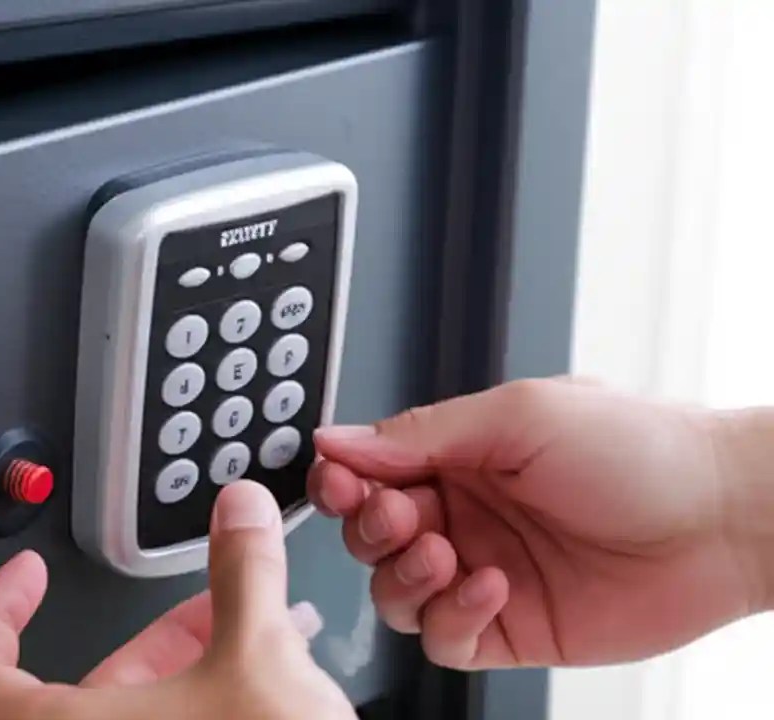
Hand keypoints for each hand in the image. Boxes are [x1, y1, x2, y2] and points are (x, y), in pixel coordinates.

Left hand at [0, 481, 356, 719]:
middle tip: (208, 605)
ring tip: (262, 638)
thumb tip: (240, 515)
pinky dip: (207, 714)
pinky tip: (274, 689)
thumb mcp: (257, 658)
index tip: (26, 578)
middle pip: (84, 690)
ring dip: (197, 673)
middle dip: (160, 636)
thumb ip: (242, 574)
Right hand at [308, 376, 770, 670]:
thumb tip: (337, 439)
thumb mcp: (518, 416)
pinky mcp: (510, 628)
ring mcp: (483, 572)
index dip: (343, 480)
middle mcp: (465, 514)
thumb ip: (420, 433)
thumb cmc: (640, 449)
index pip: (369, 472)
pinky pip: (444, 639)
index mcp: (459, 455)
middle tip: (401, 517)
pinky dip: (449, 618)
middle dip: (371, 528)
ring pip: (395, 593)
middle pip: (371, 535)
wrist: (724, 516)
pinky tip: (486, 586)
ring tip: (446, 554)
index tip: (338, 481)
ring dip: (404, 577)